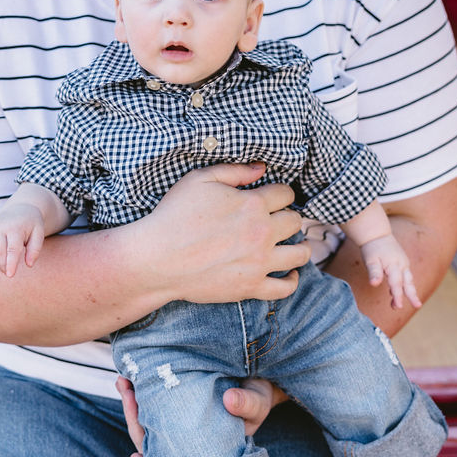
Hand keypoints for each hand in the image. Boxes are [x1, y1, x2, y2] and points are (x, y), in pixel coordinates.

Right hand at [0, 204, 45, 276]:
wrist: (21, 207)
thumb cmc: (32, 223)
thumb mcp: (39, 233)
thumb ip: (35, 249)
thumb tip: (29, 265)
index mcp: (15, 228)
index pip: (12, 249)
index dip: (11, 263)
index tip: (11, 275)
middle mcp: (1, 227)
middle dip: (3, 265)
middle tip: (9, 275)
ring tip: (5, 269)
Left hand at [116, 374, 286, 456]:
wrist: (257, 387)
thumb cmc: (257, 400)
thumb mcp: (257, 403)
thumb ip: (247, 404)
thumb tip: (229, 399)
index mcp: (203, 455)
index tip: (136, 452)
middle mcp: (187, 447)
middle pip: (151, 444)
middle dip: (134, 419)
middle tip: (125, 389)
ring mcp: (181, 431)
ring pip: (149, 428)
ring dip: (133, 406)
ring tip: (124, 382)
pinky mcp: (178, 413)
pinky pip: (153, 414)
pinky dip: (140, 401)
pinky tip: (130, 387)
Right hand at [142, 164, 308, 305]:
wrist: (156, 258)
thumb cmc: (174, 215)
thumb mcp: (199, 180)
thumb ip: (234, 171)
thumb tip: (262, 168)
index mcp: (252, 204)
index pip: (286, 194)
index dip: (282, 193)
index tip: (274, 198)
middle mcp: (262, 232)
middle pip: (296, 221)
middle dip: (289, 217)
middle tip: (280, 220)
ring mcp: (259, 262)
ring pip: (300, 254)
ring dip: (300, 246)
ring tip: (292, 244)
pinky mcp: (250, 287)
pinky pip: (285, 288)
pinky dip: (292, 280)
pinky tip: (288, 273)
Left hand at [360, 233, 419, 309]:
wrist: (377, 234)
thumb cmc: (372, 248)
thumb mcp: (370, 260)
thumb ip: (374, 272)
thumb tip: (374, 284)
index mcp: (393, 265)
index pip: (396, 284)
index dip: (397, 296)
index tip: (398, 307)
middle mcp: (401, 265)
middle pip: (408, 283)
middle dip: (412, 295)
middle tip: (417, 306)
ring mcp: (404, 264)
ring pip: (409, 280)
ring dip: (410, 292)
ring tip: (414, 303)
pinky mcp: (403, 264)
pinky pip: (406, 277)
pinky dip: (405, 285)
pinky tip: (397, 293)